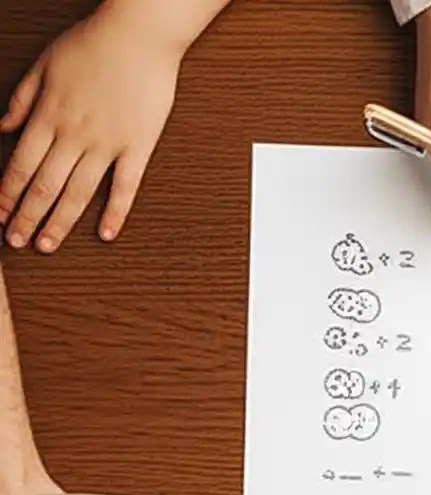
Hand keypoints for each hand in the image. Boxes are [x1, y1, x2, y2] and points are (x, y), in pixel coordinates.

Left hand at [0, 1, 185, 251]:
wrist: (138, 35)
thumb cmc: (92, 44)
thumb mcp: (43, 65)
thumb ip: (21, 100)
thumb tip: (1, 127)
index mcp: (49, 115)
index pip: (19, 165)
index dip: (5, 195)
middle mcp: (74, 134)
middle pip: (43, 186)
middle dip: (26, 217)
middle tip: (16, 242)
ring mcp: (108, 143)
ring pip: (78, 192)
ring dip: (59, 222)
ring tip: (47, 245)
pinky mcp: (138, 145)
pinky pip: (126, 186)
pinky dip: (116, 213)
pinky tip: (106, 234)